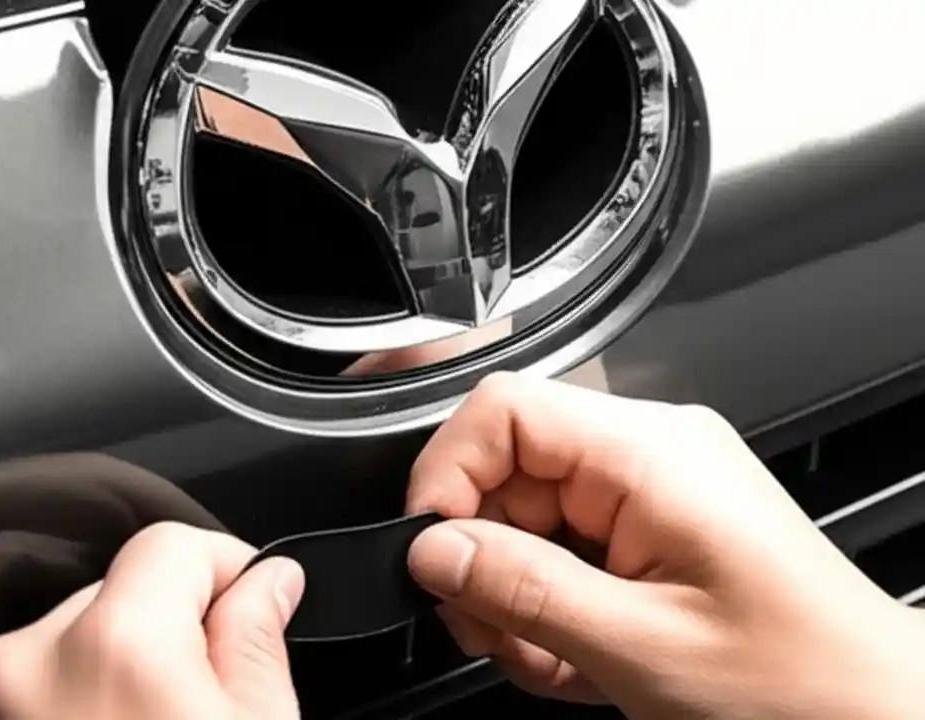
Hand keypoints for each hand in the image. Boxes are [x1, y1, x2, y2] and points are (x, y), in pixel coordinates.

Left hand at [0, 522, 304, 719]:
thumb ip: (256, 643)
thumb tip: (266, 584)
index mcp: (118, 645)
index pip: (171, 543)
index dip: (222, 567)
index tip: (248, 599)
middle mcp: (26, 664)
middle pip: (110, 595)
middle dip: (159, 629)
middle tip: (199, 697)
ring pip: (55, 648)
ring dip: (97, 673)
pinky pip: (4, 699)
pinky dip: (43, 712)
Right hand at [406, 372, 924, 718]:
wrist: (881, 715)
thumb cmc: (804, 683)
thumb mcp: (642, 647)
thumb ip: (523, 590)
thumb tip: (432, 549)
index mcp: (652, 454)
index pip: (502, 410)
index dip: (447, 477)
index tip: (434, 553)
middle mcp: (650, 456)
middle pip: (504, 472)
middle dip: (483, 562)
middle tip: (496, 633)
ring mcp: (651, 493)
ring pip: (523, 521)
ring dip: (515, 600)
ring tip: (550, 661)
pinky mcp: (650, 531)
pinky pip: (561, 551)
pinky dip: (550, 610)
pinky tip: (579, 657)